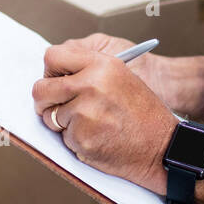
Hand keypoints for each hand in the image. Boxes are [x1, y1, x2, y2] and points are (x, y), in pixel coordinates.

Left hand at [32, 41, 175, 193]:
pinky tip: (98, 138)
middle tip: (55, 108)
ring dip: (64, 124)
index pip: (52, 57)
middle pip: (40, 89)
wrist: (162, 146)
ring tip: (92, 124)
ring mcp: (85, 112)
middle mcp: (91, 84)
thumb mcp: (120, 77)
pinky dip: (75, 141)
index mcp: (101, 64)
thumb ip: (88, 70)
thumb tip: (54, 75)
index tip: (54, 82)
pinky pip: (63, 138)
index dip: (50, 72)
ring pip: (50, 116)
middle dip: (45, 102)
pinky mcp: (82, 137)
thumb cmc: (142, 113)